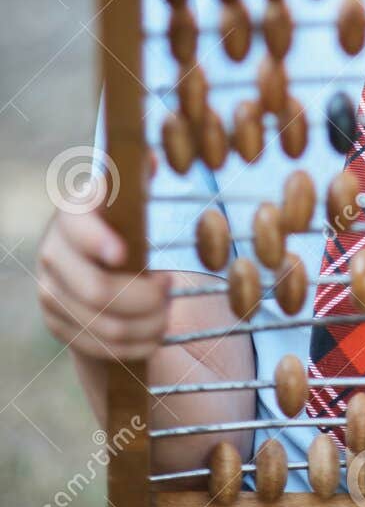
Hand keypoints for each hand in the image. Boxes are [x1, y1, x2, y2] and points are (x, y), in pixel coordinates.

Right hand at [37, 160, 171, 361]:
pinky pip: (99, 347)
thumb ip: (140, 181)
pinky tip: (154, 334)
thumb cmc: (128, 223)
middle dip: (143, 296)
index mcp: (74, 213)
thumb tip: (152, 158)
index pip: (76, 225)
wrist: (101, 263)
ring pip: (103, 324)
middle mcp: (54, 251)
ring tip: (168, 312)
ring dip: (145, 323)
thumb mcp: (135, 200)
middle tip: (171, 288)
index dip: (96, 240)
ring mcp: (51, 291)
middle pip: (96, 288)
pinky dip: (134, 345)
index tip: (124, 253)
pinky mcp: (57, 322)